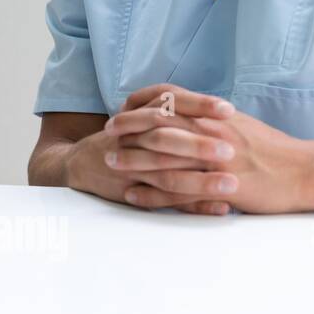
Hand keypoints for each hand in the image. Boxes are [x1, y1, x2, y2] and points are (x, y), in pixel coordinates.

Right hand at [67, 83, 235, 213]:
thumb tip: (222, 111)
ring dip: (200, 181)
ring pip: (166, 176)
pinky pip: (165, 203)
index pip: (169, 105)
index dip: (198, 106)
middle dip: (197, 144)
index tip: (229, 110)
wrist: (81, 163)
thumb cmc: (122, 139)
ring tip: (232, 185)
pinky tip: (220, 208)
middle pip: (165, 140)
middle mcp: (133, 142)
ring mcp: (132, 170)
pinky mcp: (133, 194)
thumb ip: (171, 111)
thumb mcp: (138, 116)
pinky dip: (194, 207)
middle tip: (230, 150)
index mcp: (140, 117)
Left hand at [110, 84, 313, 213]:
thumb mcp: (239, 124)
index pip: (168, 104)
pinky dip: (151, 194)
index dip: (140, 107)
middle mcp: (210, 135)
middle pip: (159, 128)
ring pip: (162, 159)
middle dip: (129, 129)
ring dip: (133, 160)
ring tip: (110, 162)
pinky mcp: (218, 187)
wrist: (304, 171)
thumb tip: (186, 112)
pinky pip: (177, 192)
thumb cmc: (272, 149)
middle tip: (107, 133)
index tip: (121, 111)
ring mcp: (213, 162)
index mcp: (214, 118)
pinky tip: (132, 195)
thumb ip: (209, 118)